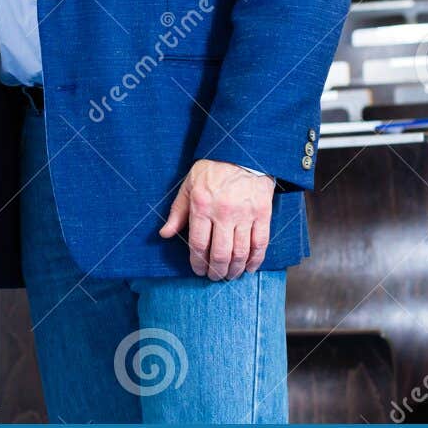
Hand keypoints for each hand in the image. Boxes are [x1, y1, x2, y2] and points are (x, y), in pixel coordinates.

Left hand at [159, 160, 273, 279]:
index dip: (197, 263)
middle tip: (214, 277)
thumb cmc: (213, 168)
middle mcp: (224, 213)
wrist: (243, 150)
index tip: (198, 270)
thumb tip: (165, 234)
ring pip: (240, 253)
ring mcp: (245, 214)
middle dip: (216, 271)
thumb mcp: (189, 185)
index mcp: (202, 206)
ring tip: (230, 275)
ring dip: (234, 269)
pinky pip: (260, 244)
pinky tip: (249, 268)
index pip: (198, 244)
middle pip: (219, 254)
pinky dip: (255, 260)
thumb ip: (177, 211)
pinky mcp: (262, 213)